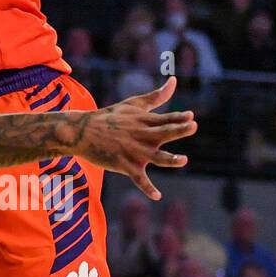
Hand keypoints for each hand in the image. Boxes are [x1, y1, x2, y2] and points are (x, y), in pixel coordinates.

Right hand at [75, 77, 196, 199]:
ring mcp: (133, 151)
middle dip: (178, 130)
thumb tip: (175, 81)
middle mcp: (141, 135)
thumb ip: (157, 96)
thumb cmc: (111, 116)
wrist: (83, 132)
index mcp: (144, 121)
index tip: (190, 116)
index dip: (178, 118)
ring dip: (169, 159)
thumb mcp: (134, 104)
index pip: (165, 119)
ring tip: (183, 160)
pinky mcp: (124, 165)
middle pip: (163, 133)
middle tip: (192, 126)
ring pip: (155, 157)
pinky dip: (147, 188)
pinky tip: (157, 196)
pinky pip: (138, 179)